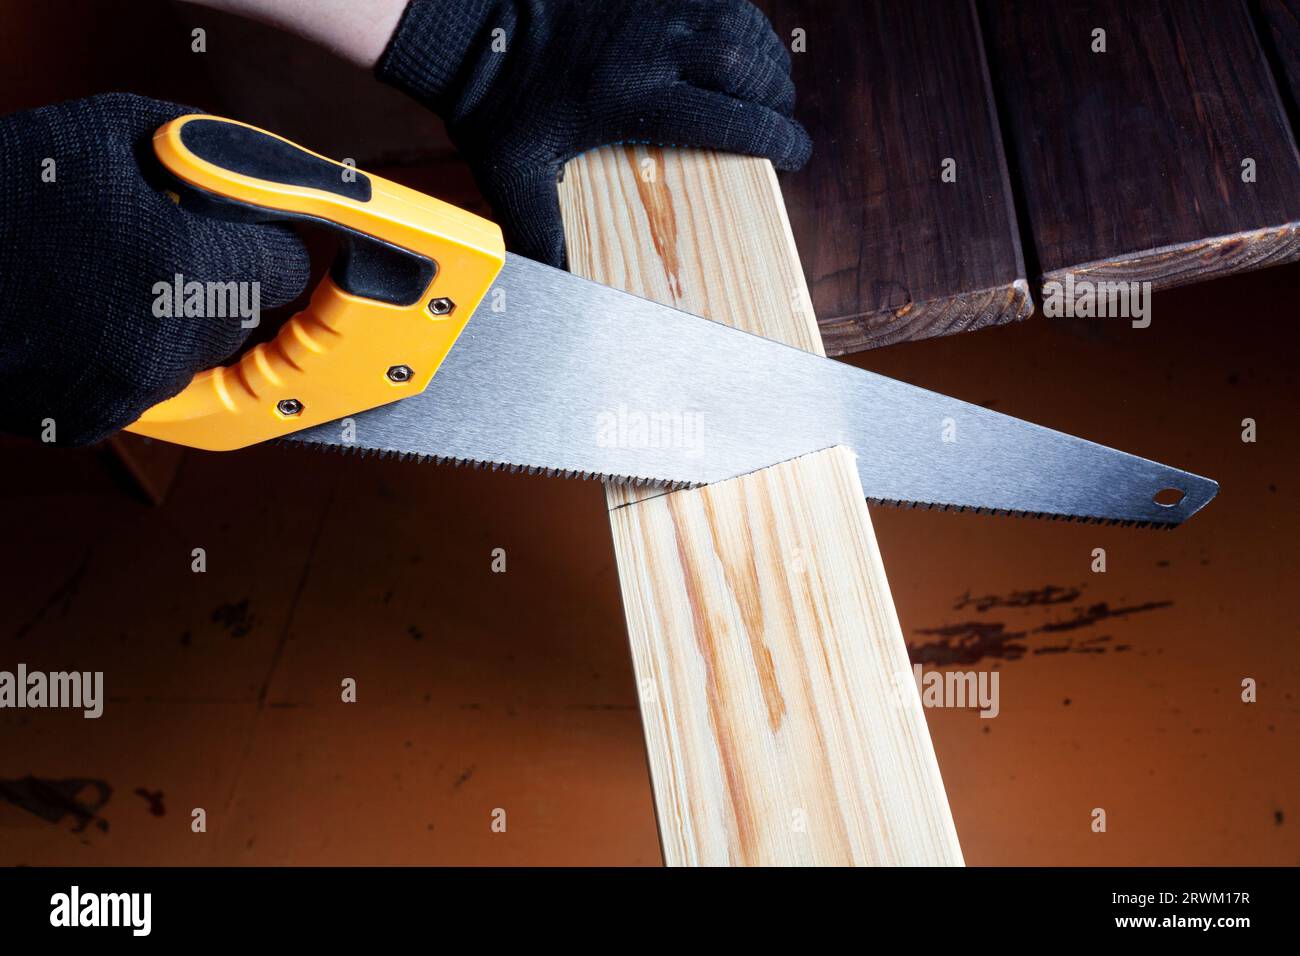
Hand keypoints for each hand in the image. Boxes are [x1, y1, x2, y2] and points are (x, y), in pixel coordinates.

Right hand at [0, 93, 310, 445]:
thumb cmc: (0, 186)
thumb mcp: (106, 132)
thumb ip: (208, 151)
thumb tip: (268, 174)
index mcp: (185, 270)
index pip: (284, 268)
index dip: (257, 239)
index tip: (232, 228)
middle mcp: (166, 347)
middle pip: (242, 316)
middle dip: (214, 280)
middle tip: (147, 243)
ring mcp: (126, 393)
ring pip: (194, 357)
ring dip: (168, 321)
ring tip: (96, 278)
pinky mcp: (88, 422)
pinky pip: (142, 387)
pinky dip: (122, 357)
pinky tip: (74, 319)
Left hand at [376, 0, 810, 265]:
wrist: (467, 24)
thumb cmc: (492, 99)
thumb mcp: (514, 174)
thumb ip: (539, 231)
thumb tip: (554, 286)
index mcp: (635, 99)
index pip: (733, 122)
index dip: (777, 139)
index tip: (795, 154)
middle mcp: (656, 46)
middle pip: (748, 70)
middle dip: (775, 98)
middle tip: (778, 121)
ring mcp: (655, 5)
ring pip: (740, 26)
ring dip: (763, 57)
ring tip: (765, 85)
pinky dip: (739, 20)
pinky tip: (736, 42)